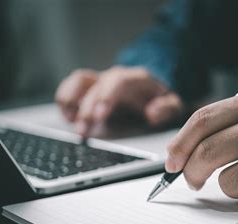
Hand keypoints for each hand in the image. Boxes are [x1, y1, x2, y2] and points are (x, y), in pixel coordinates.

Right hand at [55, 66, 183, 135]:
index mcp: (135, 80)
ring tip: (72, 123)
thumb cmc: (161, 101)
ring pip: (78, 80)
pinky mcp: (89, 90)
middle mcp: (114, 78)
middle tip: (83, 131)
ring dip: (71, 101)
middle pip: (95, 86)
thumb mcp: (173, 105)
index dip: (106, 96)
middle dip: (86, 108)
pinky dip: (65, 100)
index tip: (100, 115)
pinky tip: (68, 118)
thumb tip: (153, 113)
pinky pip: (70, 87)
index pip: (117, 81)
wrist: (153, 91)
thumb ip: (167, 108)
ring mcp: (100, 83)